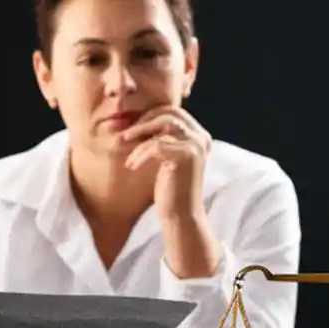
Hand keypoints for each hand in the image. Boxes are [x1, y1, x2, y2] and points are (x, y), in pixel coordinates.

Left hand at [120, 106, 212, 221]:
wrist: (180, 216)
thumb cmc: (171, 189)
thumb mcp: (167, 158)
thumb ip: (162, 138)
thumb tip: (139, 119)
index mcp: (200, 136)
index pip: (174, 111)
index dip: (150, 116)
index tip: (132, 128)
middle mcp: (202, 138)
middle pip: (169, 113)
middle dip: (144, 121)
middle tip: (126, 135)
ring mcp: (196, 146)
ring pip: (163, 125)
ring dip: (140, 135)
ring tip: (127, 149)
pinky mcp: (186, 156)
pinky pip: (156, 146)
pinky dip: (140, 154)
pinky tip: (132, 166)